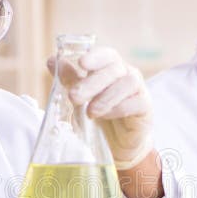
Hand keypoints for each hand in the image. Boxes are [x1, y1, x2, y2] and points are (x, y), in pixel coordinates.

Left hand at [52, 46, 153, 169]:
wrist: (118, 142)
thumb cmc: (99, 114)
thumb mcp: (81, 97)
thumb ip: (70, 79)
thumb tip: (51, 61)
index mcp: (112, 68)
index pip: (107, 55)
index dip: (95, 57)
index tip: (81, 63)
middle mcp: (128, 74)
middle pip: (114, 69)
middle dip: (92, 83)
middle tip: (73, 96)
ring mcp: (139, 90)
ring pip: (127, 84)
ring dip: (106, 97)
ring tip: (90, 112)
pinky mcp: (145, 108)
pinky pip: (135, 103)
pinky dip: (118, 109)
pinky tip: (104, 116)